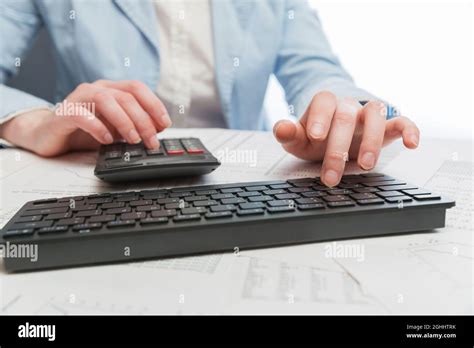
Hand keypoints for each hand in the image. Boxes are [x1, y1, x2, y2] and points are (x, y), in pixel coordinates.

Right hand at [0, 80, 170, 156]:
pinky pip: (81, 115)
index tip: (165, 124)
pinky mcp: (63, 113)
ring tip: (133, 140)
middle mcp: (96, 89)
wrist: (49, 136)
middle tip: (151, 141)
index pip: (137, 88)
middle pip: (126, 97)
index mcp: (111, 90)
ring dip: (124, 121)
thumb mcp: (115, 130)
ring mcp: (79, 99)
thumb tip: (157, 131)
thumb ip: (134, 126)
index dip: (154, 104)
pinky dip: (97, 127)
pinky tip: (106, 140)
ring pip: (106, 101)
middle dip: (144, 120)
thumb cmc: (85, 131)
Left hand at [273, 91, 418, 186]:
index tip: (316, 136)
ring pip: (376, 115)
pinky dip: (409, 129)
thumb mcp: (300, 137)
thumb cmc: (317, 135)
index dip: (320, 117)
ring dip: (372, 141)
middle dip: (338, 148)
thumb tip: (280, 129)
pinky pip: (402, 121)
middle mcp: (349, 105)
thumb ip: (289, 134)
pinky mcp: (387, 125)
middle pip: (346, 117)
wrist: (336, 130)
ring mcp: (368, 114)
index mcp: (325, 104)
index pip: (323, 102)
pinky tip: (411, 144)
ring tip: (365, 166)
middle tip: (331, 176)